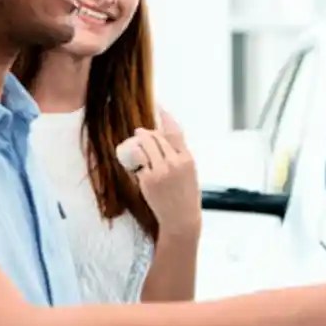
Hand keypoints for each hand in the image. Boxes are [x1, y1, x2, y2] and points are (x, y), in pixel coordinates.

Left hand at [123, 110, 201, 235]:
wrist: (181, 218)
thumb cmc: (187, 196)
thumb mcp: (190, 172)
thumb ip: (180, 155)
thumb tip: (165, 139)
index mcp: (187, 159)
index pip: (174, 132)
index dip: (165, 116)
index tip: (159, 106)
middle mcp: (173, 163)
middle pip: (157, 137)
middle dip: (148, 132)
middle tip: (142, 132)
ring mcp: (159, 172)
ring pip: (145, 146)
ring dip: (140, 139)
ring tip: (138, 139)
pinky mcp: (147, 180)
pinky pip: (138, 162)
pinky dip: (136, 158)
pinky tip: (136, 159)